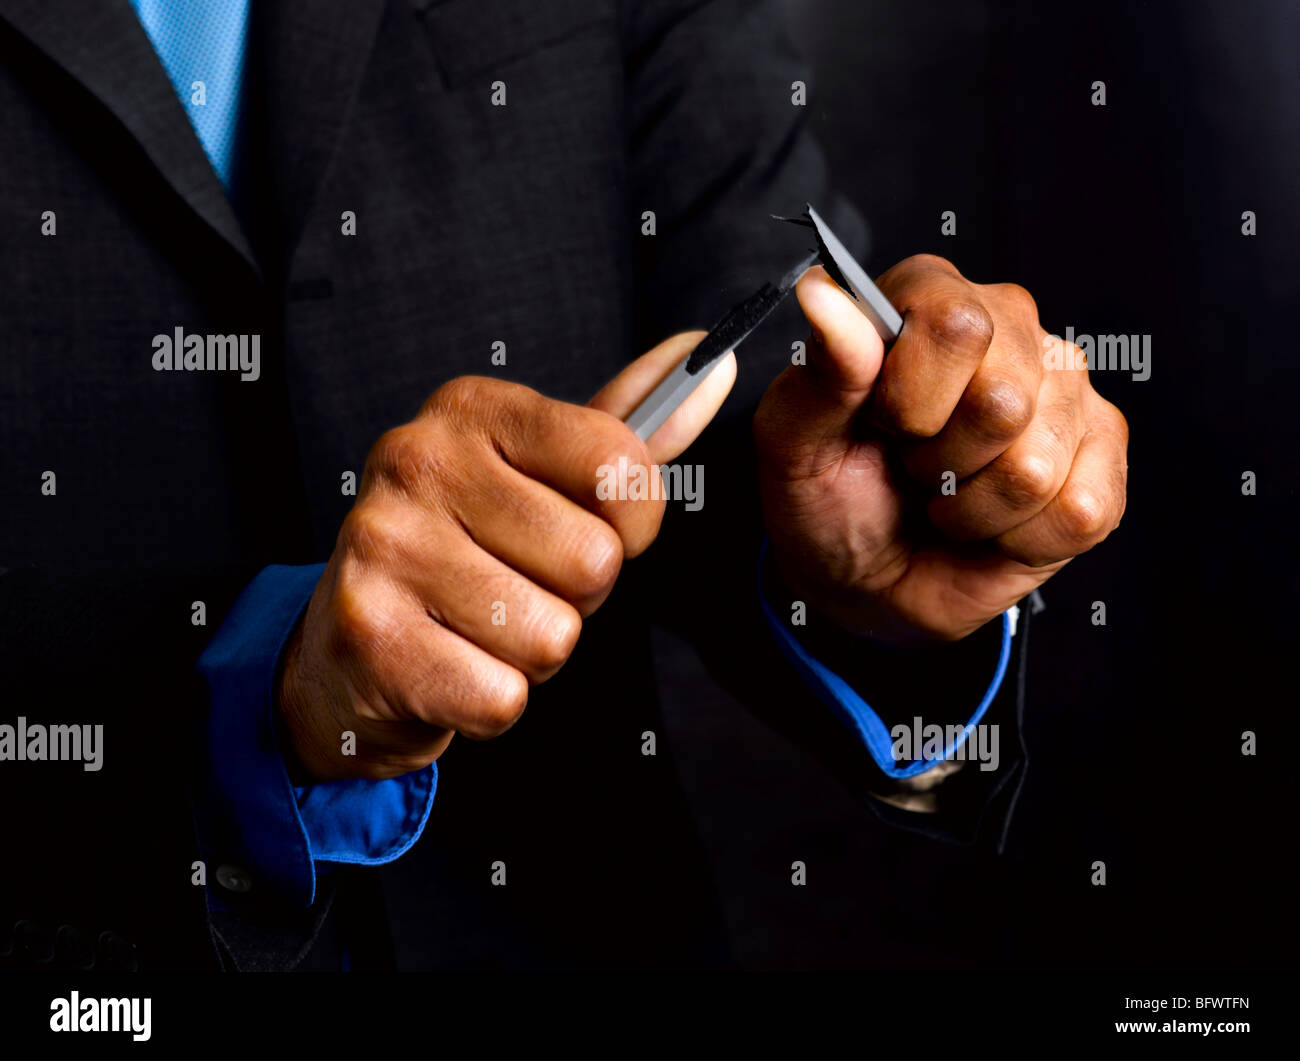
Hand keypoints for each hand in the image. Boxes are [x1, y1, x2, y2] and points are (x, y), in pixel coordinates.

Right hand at [277, 333, 733, 781]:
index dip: (631, 519)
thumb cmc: (470, 552)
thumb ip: (625, 429)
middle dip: (577, 597)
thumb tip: (710, 359)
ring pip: (553, 637)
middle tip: (516, 584)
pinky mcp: (370, 637)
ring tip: (479, 626)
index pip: (621, 462)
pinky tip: (451, 665)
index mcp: (472, 409)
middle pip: (595, 560)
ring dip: (534, 653)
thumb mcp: (540, 475)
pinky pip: (503, 696)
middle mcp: (418, 461)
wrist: (350, 650)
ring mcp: (385, 547)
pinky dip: (493, 701)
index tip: (588, 525)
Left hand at [754, 254, 1127, 643]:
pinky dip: (1018, 541)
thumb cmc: (829, 497)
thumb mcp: (794, 441)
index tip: (880, 425)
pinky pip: (1079, 513)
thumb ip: (819, 369)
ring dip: (971, 510)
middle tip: (912, 467)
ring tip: (946, 496)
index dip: (909, 402)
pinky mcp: (1103, 460)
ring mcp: (1067, 393)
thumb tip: (819, 293)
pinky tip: (991, 525)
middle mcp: (1013, 329)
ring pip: (1035, 468)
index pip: (956, 327)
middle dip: (938, 462)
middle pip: (1003, 401)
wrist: (864, 577)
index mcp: (934, 298)